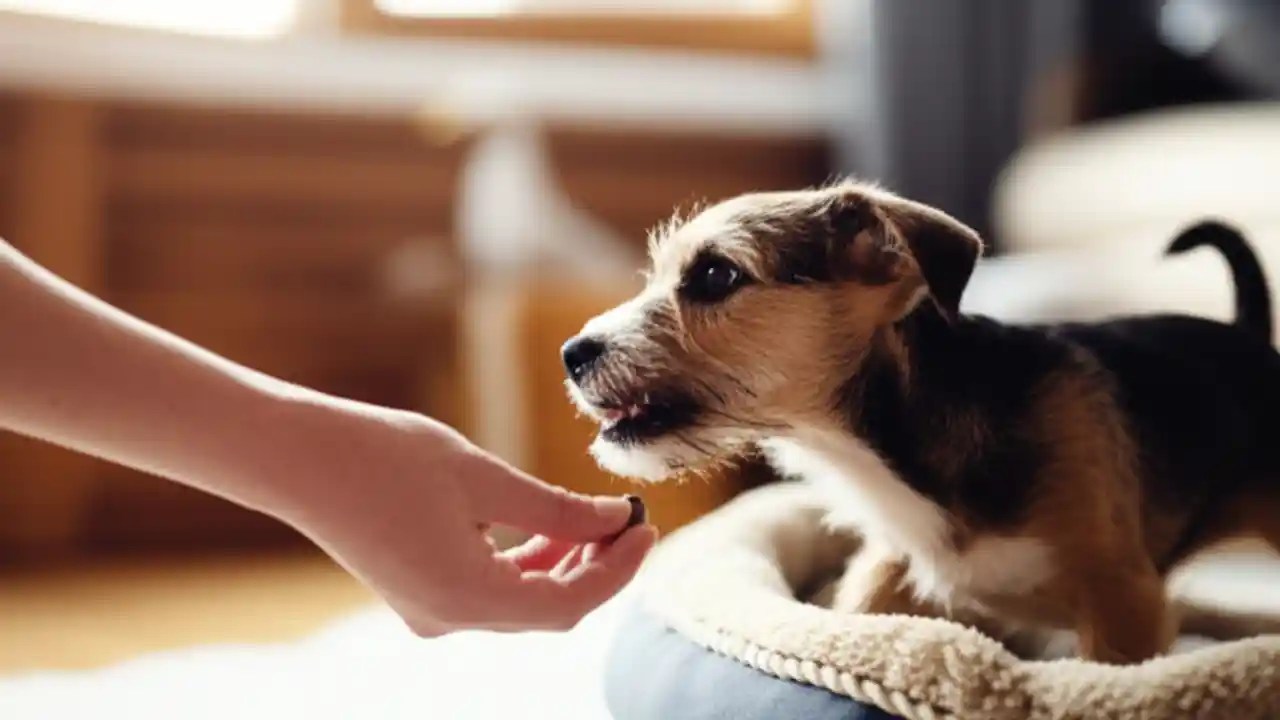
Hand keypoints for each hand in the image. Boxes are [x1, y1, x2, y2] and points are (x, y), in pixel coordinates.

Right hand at [268, 399, 656, 636]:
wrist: (295, 456)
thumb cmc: (384, 456)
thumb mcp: (483, 478)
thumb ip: (556, 509)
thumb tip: (616, 519)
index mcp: (466, 598)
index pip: (570, 603)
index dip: (618, 568)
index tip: (648, 526)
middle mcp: (448, 618)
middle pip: (548, 609)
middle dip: (595, 566)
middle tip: (628, 518)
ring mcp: (429, 610)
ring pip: (520, 600)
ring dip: (563, 563)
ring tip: (593, 516)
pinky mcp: (418, 592)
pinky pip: (490, 589)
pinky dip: (526, 562)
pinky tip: (547, 525)